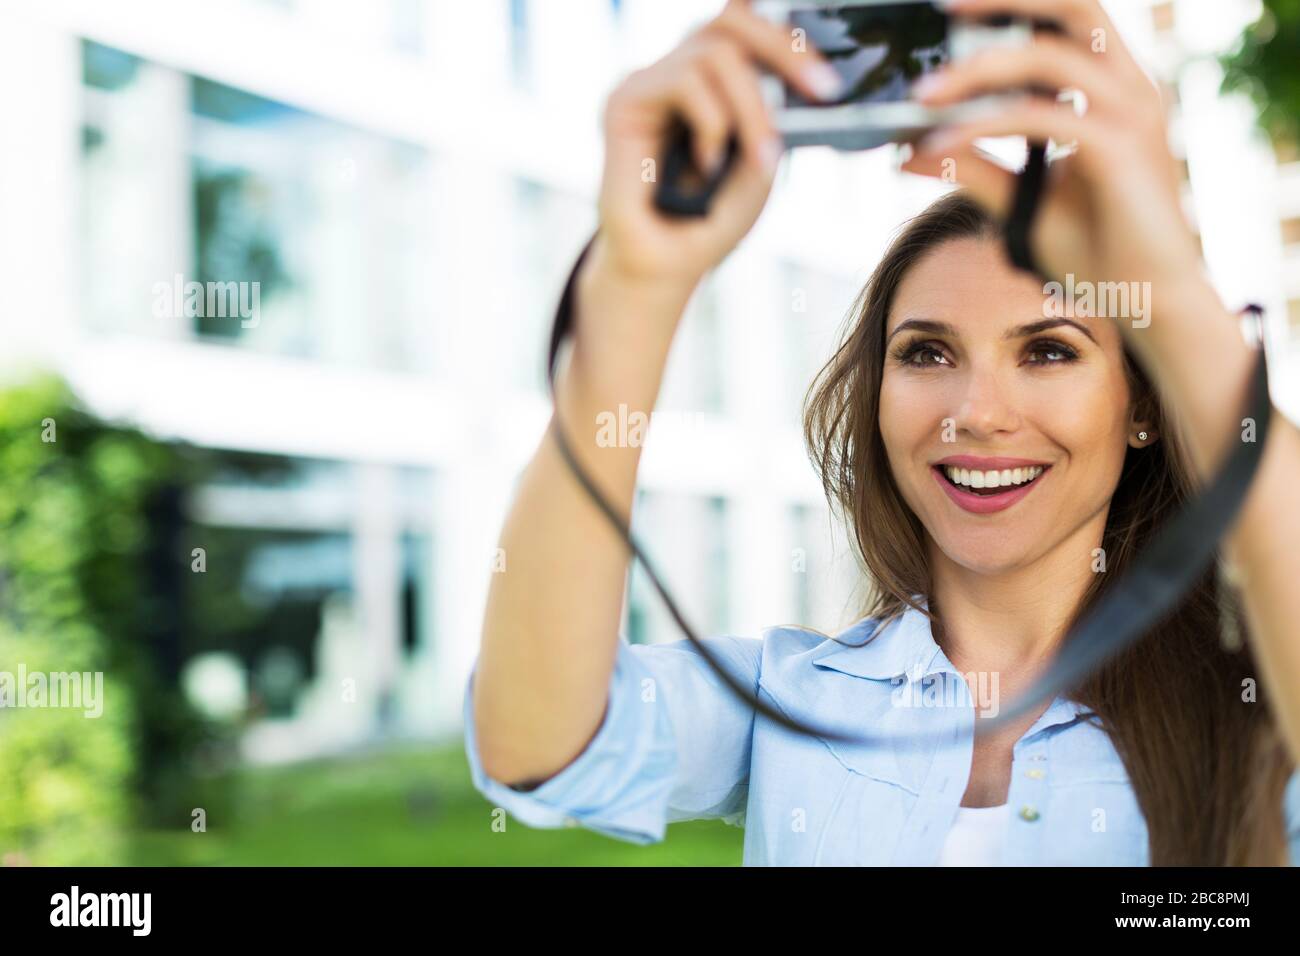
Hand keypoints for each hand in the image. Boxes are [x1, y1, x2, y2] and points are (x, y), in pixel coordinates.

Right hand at [591, 0, 841, 290]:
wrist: (662, 267)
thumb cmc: (710, 220)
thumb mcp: (760, 164)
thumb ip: (772, 116)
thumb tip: (785, 76)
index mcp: (712, 83)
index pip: (747, 31)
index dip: (787, 38)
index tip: (830, 81)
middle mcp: (678, 72)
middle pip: (731, 21)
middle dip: (784, 50)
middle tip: (821, 90)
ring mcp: (650, 81)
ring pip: (714, 51)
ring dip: (750, 108)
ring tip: (760, 159)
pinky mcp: (625, 98)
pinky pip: (684, 81)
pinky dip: (712, 124)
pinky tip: (707, 165)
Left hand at [901, 0, 1202, 305]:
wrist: (1149, 301)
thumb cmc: (1097, 249)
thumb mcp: (1017, 200)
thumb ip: (968, 167)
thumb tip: (905, 148)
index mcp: (1112, 85)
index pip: (1066, 16)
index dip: (1014, 2)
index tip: (951, 9)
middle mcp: (1128, 86)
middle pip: (1072, 5)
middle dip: (1004, 0)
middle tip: (942, 7)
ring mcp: (1130, 113)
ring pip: (1048, 57)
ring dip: (976, 70)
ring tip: (922, 95)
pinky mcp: (1119, 148)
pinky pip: (1042, 117)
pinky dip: (983, 126)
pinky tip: (938, 146)